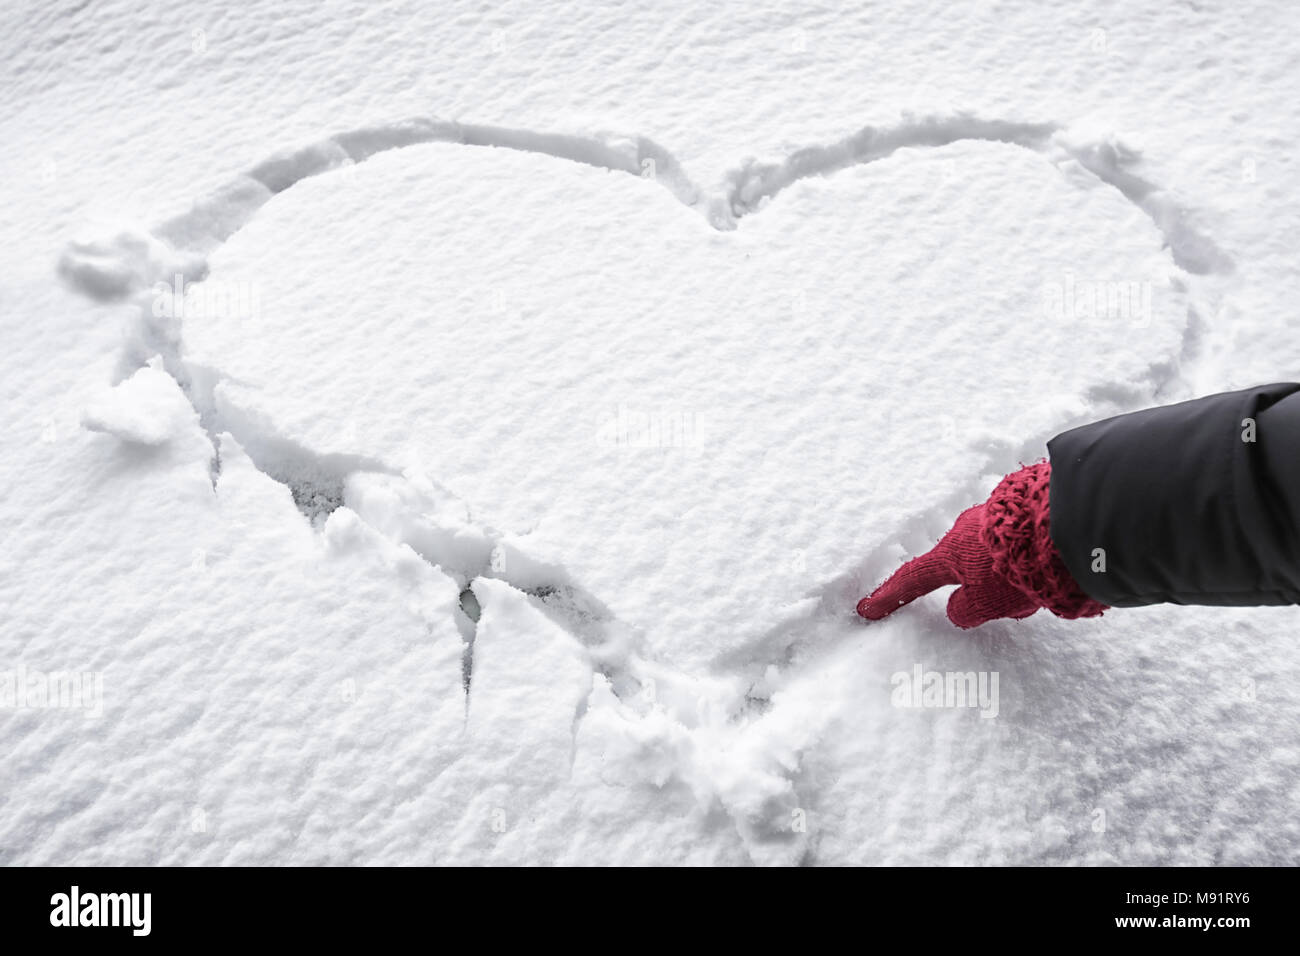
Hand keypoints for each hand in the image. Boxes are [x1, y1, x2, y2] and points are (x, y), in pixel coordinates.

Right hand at [856, 463, 1106, 628]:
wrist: (1061, 527)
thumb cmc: (1015, 567)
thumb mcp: (986, 603)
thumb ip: (966, 610)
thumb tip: (960, 607)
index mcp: (950, 554)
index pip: (914, 579)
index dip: (891, 596)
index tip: (868, 607)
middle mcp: (965, 531)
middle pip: (964, 568)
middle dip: (984, 587)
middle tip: (1012, 600)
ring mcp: (994, 518)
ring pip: (996, 560)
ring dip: (1014, 578)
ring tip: (1042, 586)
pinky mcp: (1022, 513)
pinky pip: (1019, 545)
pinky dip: (1030, 561)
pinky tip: (1053, 568)